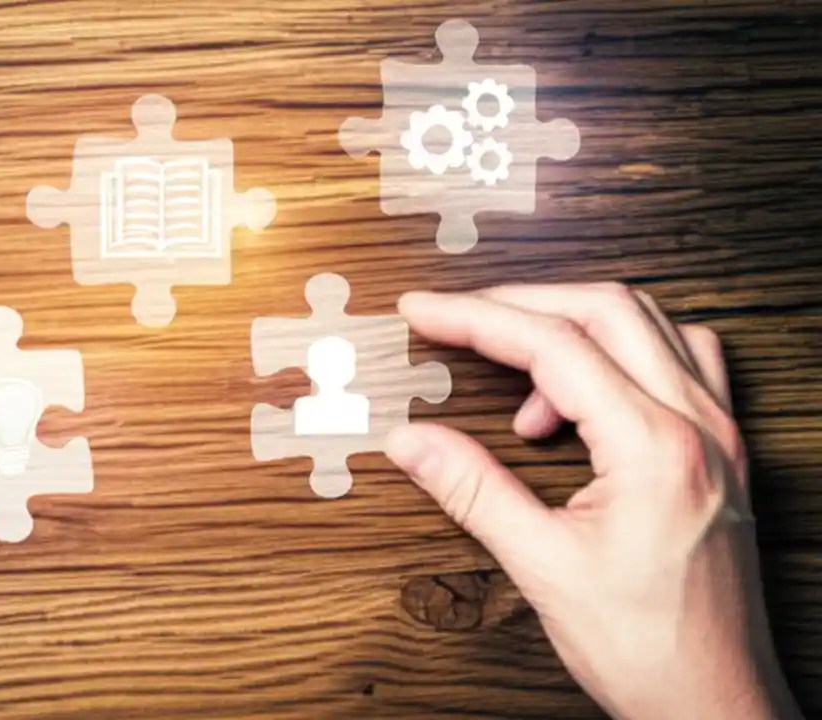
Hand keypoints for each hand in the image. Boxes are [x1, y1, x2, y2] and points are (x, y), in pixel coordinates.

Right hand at [385, 284, 800, 719]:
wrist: (716, 704)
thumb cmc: (649, 649)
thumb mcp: (543, 568)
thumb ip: (472, 490)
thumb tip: (411, 440)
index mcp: (655, 448)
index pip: (553, 345)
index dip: (476, 318)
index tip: (424, 312)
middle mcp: (698, 427)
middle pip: (605, 309)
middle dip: (519, 305)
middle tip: (456, 320)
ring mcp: (719, 434)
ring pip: (649, 323)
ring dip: (574, 326)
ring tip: (521, 386)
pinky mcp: (722, 451)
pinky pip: (683, 359)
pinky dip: (623, 355)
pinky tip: (588, 398)